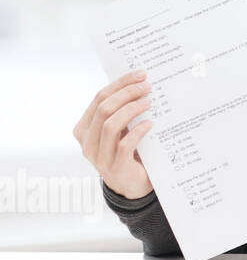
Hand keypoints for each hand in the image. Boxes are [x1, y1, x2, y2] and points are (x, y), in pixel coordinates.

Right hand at [73, 70, 154, 199]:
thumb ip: (120, 112)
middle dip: (127, 93)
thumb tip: (138, 82)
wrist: (132, 185)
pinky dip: (138, 131)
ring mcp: (100, 156)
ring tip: (149, 102)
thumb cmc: (127, 151)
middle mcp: (87, 142)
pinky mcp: (116, 167)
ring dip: (131, 109)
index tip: (139, 74)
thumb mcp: (119, 130)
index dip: (119, 84)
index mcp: (84, 129)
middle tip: (147, 87)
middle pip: (104, 108)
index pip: (98, 98)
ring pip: (110, 125)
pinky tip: (149, 124)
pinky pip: (124, 144)